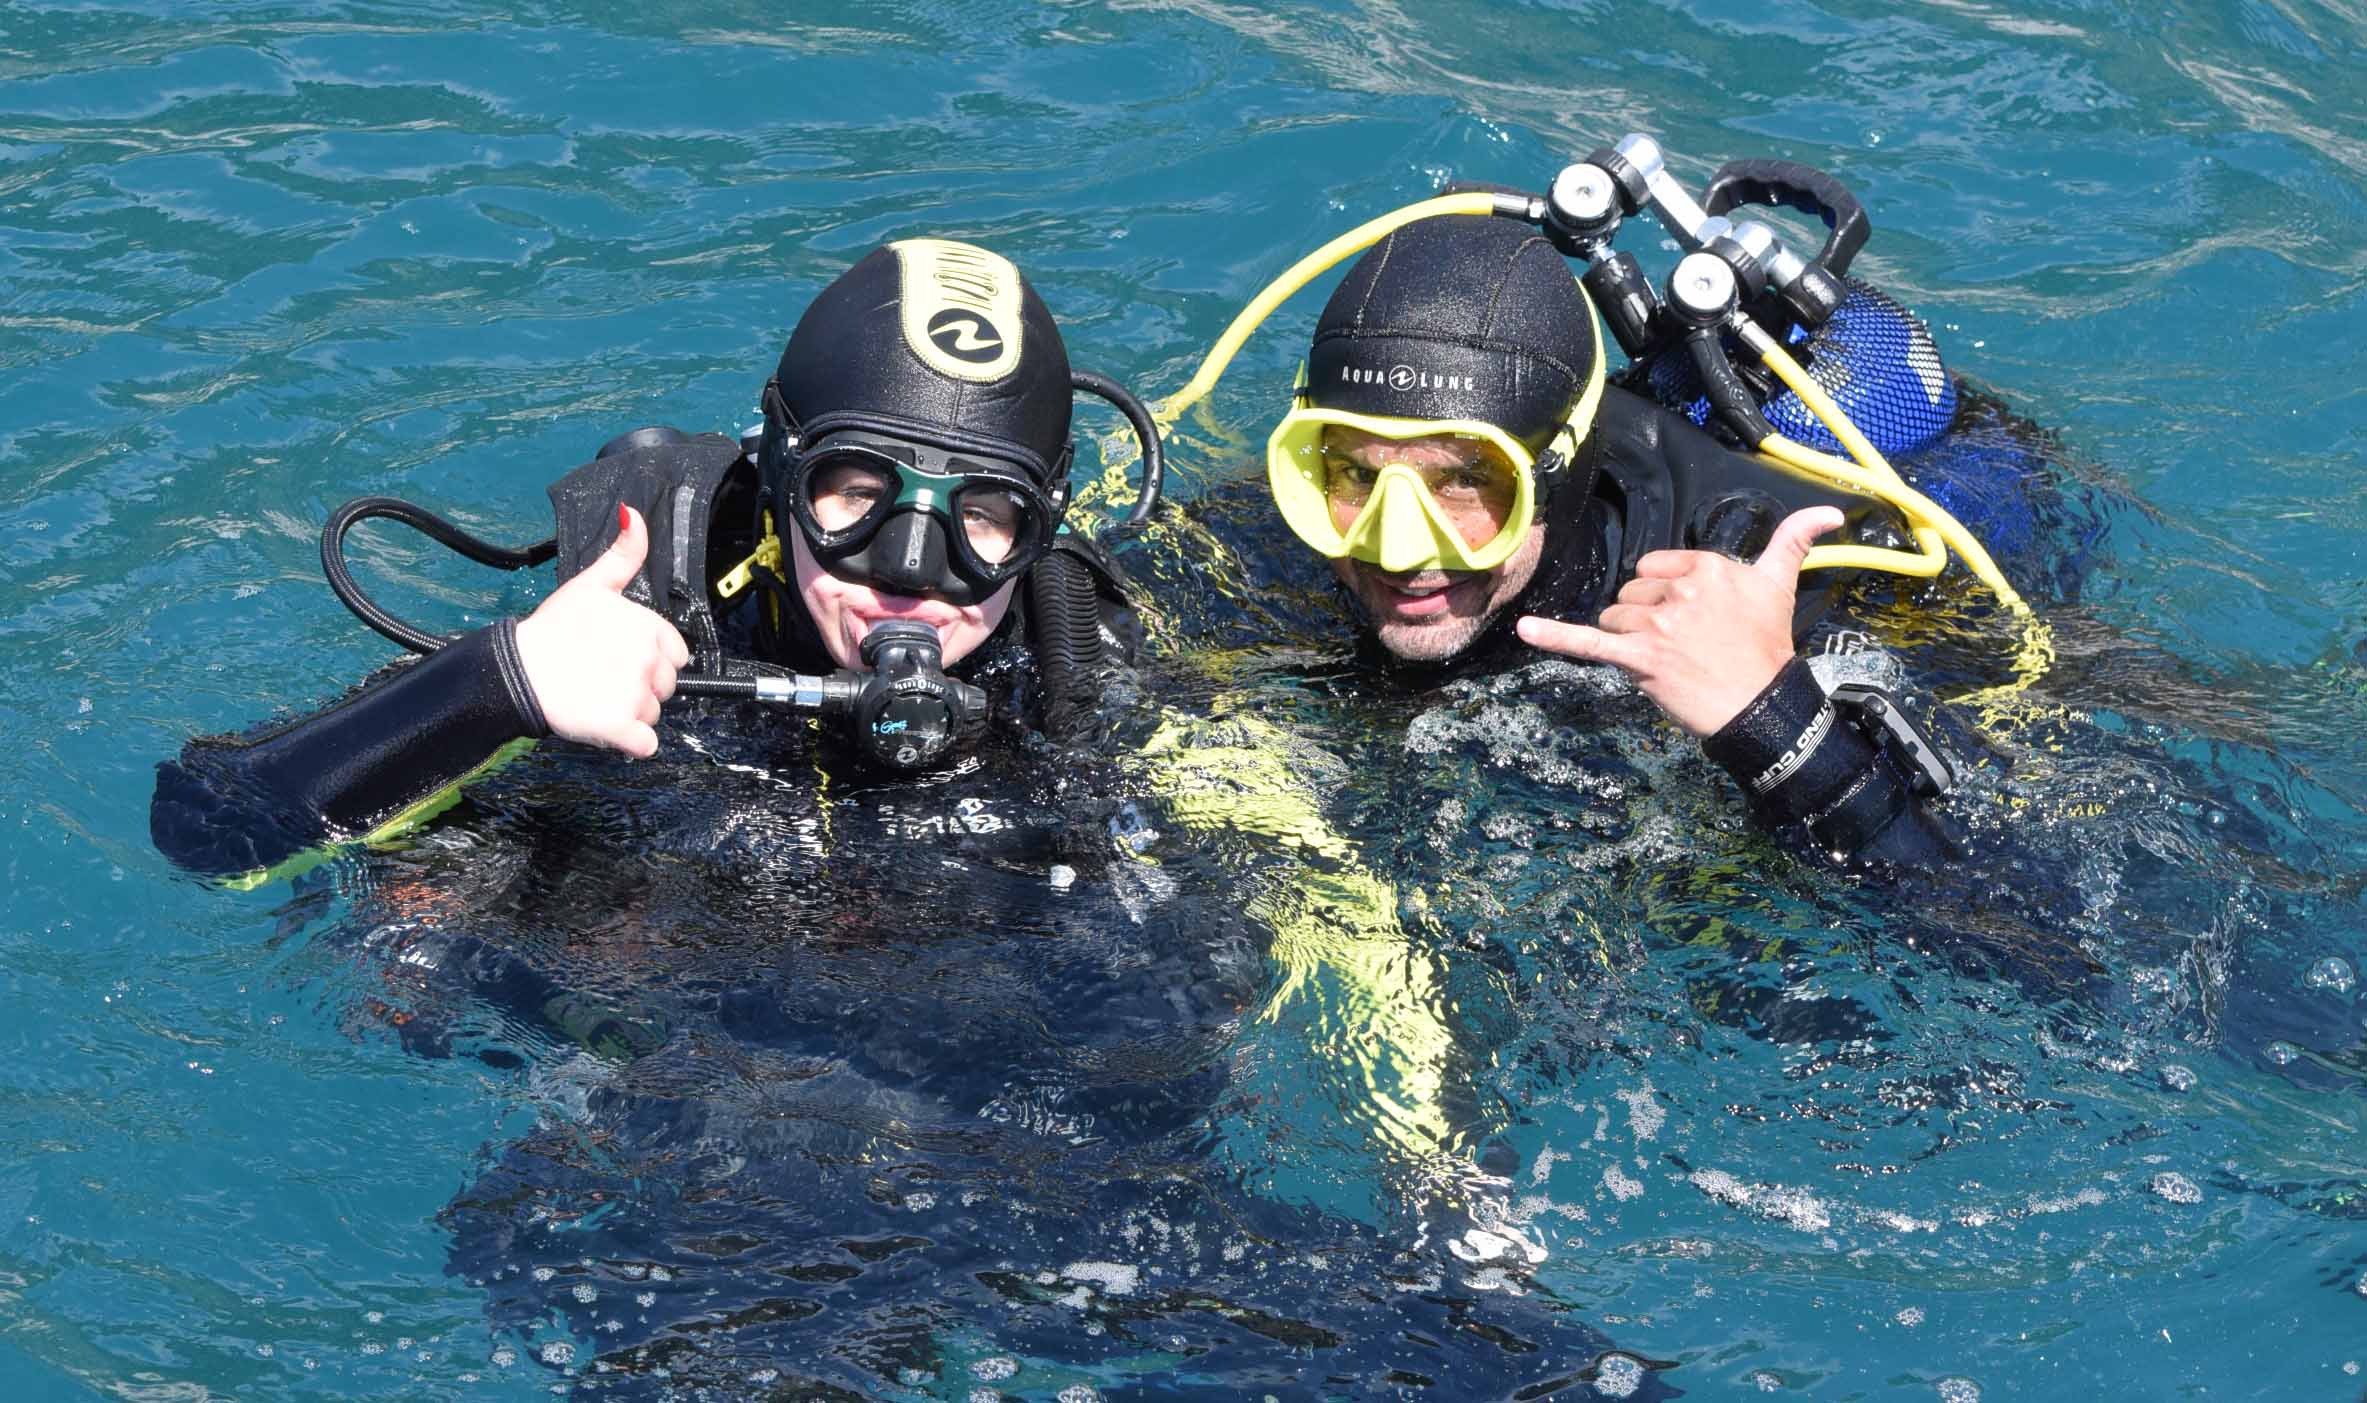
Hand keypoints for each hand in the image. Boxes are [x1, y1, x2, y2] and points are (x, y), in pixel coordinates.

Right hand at [513, 505, 691, 757]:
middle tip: (603, 677)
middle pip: (667, 687)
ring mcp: (636, 695)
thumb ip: (624, 553)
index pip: (676, 654)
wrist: (518, 669)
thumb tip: (635, 515)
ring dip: (631, 714)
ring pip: (653, 715)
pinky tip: (606, 726)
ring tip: (596, 696)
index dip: (651, 660)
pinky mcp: (621, 727)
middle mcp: (649, 660)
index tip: (620, 657)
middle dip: (641, 687)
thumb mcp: (591, 583)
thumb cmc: (552, 629)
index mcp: (649, 627)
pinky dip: (630, 743)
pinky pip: (645, 745)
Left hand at [1514, 507, 1842, 736]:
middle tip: (1683, 643)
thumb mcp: (1780, 586)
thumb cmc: (1767, 647)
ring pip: (1614, 619)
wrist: (1761, 705)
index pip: (1654, 568)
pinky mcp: (1638, 657)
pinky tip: (1524, 628)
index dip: (1665, 593)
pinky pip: (1587, 642)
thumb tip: (1831, 511)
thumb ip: (1794, 540)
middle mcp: (1680, 589)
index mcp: (1706, 566)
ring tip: (1666, 659)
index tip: (1692, 616)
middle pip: (1631, 595)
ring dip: (1629, 639)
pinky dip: (1553, 636)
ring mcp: (1657, 624)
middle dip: (1646, 618)